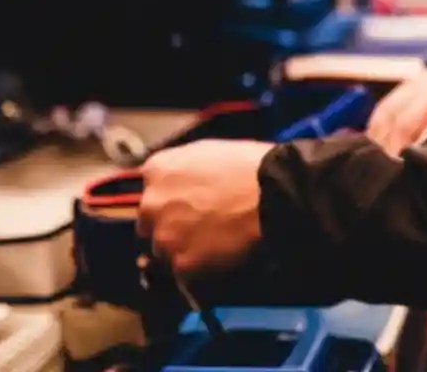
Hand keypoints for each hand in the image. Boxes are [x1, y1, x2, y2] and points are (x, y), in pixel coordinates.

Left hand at [137, 139, 273, 276]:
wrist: (276, 193)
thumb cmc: (251, 167)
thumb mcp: (208, 151)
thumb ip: (182, 168)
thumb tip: (180, 181)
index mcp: (157, 171)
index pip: (150, 192)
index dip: (170, 202)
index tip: (187, 207)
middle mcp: (152, 205)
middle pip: (151, 225)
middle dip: (172, 228)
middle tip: (204, 227)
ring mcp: (165, 238)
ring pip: (166, 253)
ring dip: (185, 252)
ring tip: (217, 246)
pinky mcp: (183, 266)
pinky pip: (185, 276)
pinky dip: (199, 275)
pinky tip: (222, 261)